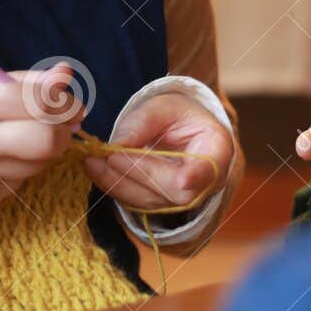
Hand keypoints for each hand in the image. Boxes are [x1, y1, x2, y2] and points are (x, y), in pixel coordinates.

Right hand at [0, 65, 79, 206]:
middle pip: (47, 142)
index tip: (71, 104)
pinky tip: (1, 155)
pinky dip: (22, 167)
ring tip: (23, 136)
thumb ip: (26, 81)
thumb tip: (66, 76)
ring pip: (39, 165)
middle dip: (64, 131)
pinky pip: (20, 181)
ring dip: (44, 150)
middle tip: (62, 124)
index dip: (65, 103)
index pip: (39, 104)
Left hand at [84, 92, 234, 212]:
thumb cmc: (179, 115)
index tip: (183, 179)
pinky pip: (138, 202)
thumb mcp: (165, 106)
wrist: (181, 130)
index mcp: (217, 151)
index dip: (197, 177)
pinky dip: (115, 187)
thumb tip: (119, 146)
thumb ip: (144, 121)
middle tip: (109, 156)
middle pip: (175, 190)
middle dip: (140, 174)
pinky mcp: (161, 205)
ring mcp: (184, 198)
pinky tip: (96, 170)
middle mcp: (205, 183)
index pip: (210, 170)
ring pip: (152, 201)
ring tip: (93, 162)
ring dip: (119, 183)